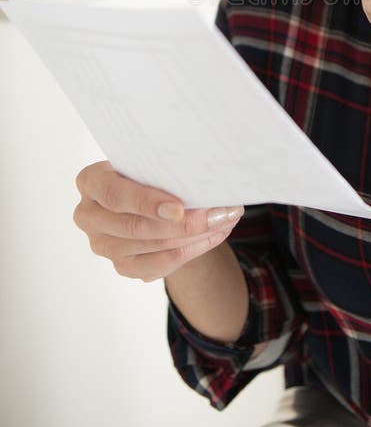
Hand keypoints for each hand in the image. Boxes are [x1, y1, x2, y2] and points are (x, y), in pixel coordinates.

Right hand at [73, 161, 243, 281]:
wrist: (146, 196)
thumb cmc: (146, 170)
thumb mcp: (147, 161)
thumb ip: (162, 167)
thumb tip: (202, 170)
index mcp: (90, 181)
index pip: (114, 195)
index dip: (146, 203)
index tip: (180, 208)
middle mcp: (89, 216)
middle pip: (137, 227)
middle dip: (184, 223)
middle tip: (221, 212)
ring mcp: (103, 245)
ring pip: (154, 248)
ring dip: (197, 235)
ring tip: (226, 218)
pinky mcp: (123, 266)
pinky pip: (162, 264)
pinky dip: (194, 249)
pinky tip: (216, 233)